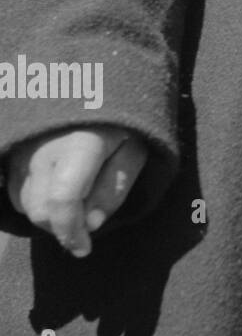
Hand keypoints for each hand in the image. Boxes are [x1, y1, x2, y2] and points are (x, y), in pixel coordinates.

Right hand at [2, 126, 147, 257]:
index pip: (62, 200)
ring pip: (25, 204)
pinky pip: (17, 192)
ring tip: (77, 202)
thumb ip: (115, 189)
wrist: (92, 87)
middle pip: (40, 210)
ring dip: (48, 216)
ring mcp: (24, 150)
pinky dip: (35, 202)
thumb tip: (92, 225)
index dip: (71, 232)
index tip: (84, 249)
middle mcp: (44, 149)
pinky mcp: (14, 153)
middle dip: (62, 228)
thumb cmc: (120, 124)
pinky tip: (58, 191)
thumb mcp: (133, 152)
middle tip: (85, 225)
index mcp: (81, 144)